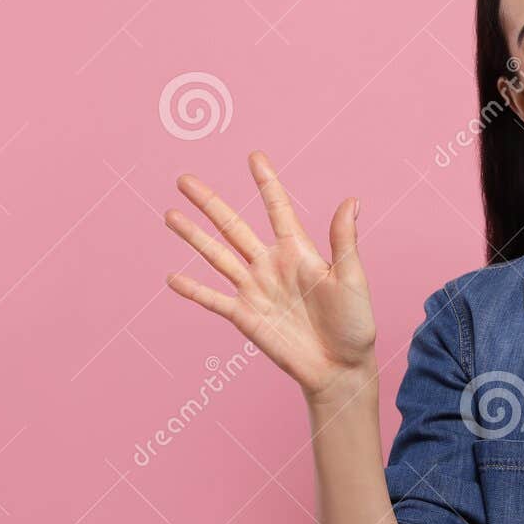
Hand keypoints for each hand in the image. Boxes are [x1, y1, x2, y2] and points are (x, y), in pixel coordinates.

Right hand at [163, 150, 374, 402]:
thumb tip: (351, 200)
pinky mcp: (245, 316)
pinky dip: (192, 289)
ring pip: (216, 255)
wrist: (340, 367)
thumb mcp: (351, 278)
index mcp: (299, 251)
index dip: (266, 182)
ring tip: (169, 215)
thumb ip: (344, 241)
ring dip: (192, 236)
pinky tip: (172, 277)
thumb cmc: (354, 324)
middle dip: (209, 202)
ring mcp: (255, 289)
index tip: (253, 156)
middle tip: (184, 179)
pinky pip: (213, 299)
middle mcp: (271, 265)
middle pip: (233, 226)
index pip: (277, 208)